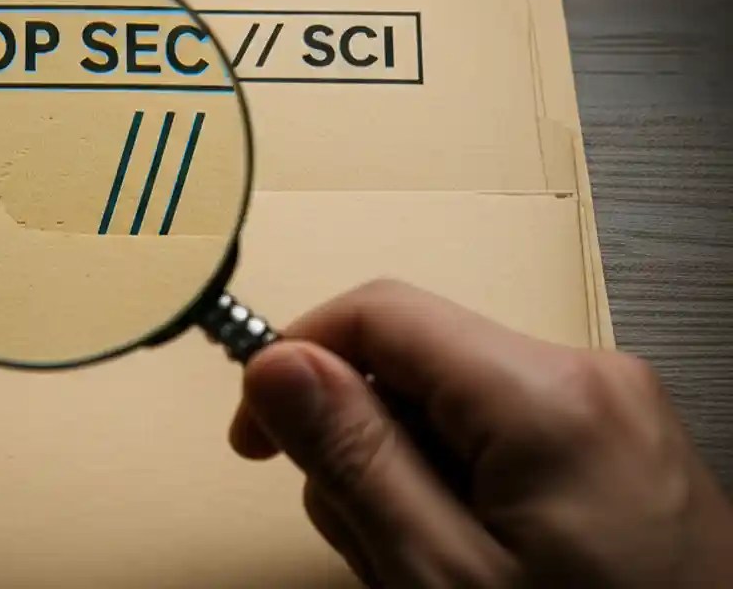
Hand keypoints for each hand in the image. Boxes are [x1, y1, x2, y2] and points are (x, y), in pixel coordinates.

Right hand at [230, 279, 732, 587]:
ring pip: (451, 408)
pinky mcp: (621, 449)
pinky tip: (477, 565)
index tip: (255, 438)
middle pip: (414, 365)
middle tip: (371, 546)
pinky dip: (462, 492)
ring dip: (409, 480)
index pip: (380, 313)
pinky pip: (503, 438)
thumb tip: (274, 362)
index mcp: (546, 395)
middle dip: (363, 447)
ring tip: (433, 573)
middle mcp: (590, 379)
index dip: (294, 359)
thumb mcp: (440, 575)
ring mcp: (614, 414)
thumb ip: (354, 458)